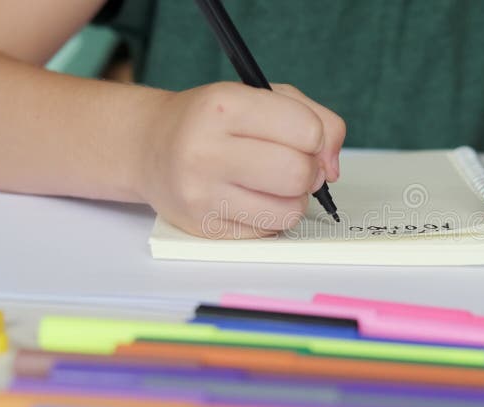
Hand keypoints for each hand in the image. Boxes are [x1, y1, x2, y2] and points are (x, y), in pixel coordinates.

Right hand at [136, 82, 344, 238]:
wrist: (151, 146)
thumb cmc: (214, 121)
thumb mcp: (261, 97)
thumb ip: (315, 118)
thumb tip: (332, 167)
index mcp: (223, 106)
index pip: (306, 131)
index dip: (317, 138)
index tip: (307, 138)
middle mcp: (205, 151)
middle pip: (297, 174)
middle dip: (309, 172)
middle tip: (295, 165)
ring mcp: (201, 194)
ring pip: (288, 211)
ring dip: (294, 199)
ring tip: (274, 183)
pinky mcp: (203, 227)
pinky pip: (267, 231)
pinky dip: (272, 217)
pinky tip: (252, 198)